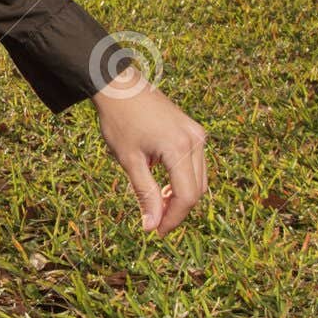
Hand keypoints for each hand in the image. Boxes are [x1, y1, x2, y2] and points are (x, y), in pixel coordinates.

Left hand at [91, 63, 208, 236]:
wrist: (118, 86)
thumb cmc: (119, 121)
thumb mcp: (129, 160)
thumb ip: (145, 193)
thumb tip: (152, 225)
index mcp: (180, 148)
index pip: (187, 196)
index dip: (173, 218)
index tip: (156, 231)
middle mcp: (195, 141)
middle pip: (197, 189)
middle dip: (177, 209)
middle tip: (154, 221)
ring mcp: (197, 134)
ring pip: (199, 179)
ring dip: (181, 196)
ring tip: (156, 203)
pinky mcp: (193, 130)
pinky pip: (196, 164)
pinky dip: (183, 179)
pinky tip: (162, 186)